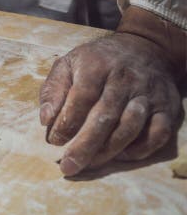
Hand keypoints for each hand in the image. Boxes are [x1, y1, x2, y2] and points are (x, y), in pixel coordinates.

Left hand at [39, 32, 180, 175]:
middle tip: (68, 166)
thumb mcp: (68, 64)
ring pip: (130, 128)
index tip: (54, 140)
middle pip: (105, 117)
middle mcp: (125, 79)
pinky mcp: (167, 108)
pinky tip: (120, 155)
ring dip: (108, 151)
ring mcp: (149, 94)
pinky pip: (158, 134)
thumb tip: (45, 120)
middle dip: (84, 146)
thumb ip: (53, 90)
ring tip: (89, 163)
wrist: (144, 48)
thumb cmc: (97, 61)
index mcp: (97, 66)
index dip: (67, 122)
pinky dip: (140, 150)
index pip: (81, 97)